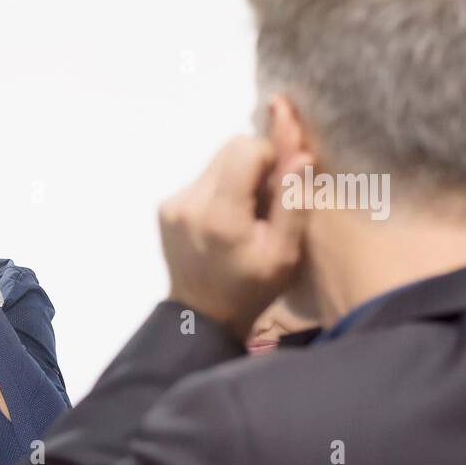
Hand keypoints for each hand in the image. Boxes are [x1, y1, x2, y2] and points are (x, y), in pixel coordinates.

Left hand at [159, 136, 310, 340]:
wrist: (201, 315)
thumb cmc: (251, 288)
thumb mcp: (284, 255)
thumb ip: (292, 203)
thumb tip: (301, 157)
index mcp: (220, 216)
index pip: (246, 149)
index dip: (271, 158)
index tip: (278, 187)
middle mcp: (189, 202)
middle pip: (229, 149)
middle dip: (254, 166)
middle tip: (263, 201)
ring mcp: (172, 204)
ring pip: (215, 162)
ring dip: (236, 178)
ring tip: (244, 214)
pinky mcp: (165, 207)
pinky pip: (201, 179)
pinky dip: (219, 190)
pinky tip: (223, 220)